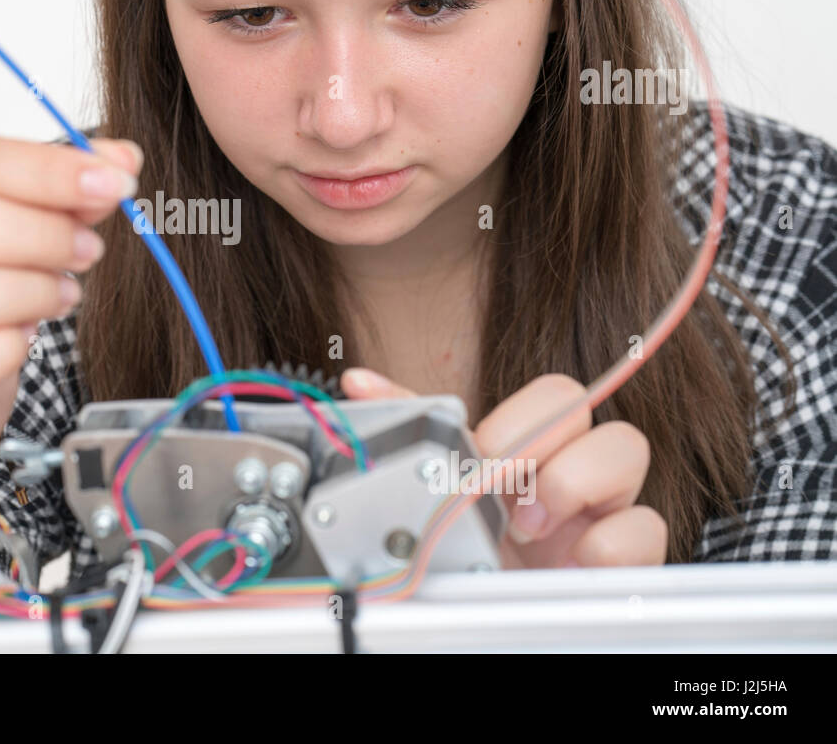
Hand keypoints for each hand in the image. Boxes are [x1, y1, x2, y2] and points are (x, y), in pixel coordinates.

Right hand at [0, 134, 141, 467]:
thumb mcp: (15, 228)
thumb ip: (63, 192)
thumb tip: (119, 161)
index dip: (43, 169)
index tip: (113, 182)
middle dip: (39, 232)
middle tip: (89, 249)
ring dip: (28, 291)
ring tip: (64, 294)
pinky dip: (3, 351)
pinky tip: (26, 340)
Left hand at [339, 368, 666, 568]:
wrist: (492, 622)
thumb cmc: (474, 555)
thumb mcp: (442, 492)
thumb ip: (411, 435)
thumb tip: (358, 382)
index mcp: (532, 451)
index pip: (551, 392)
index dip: (516, 422)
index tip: (478, 460)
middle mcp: (572, 469)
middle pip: (584, 404)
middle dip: (534, 444)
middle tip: (501, 493)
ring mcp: (605, 509)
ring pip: (626, 446)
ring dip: (570, 483)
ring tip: (527, 530)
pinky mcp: (629, 557)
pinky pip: (647, 527)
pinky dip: (607, 544)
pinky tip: (566, 566)